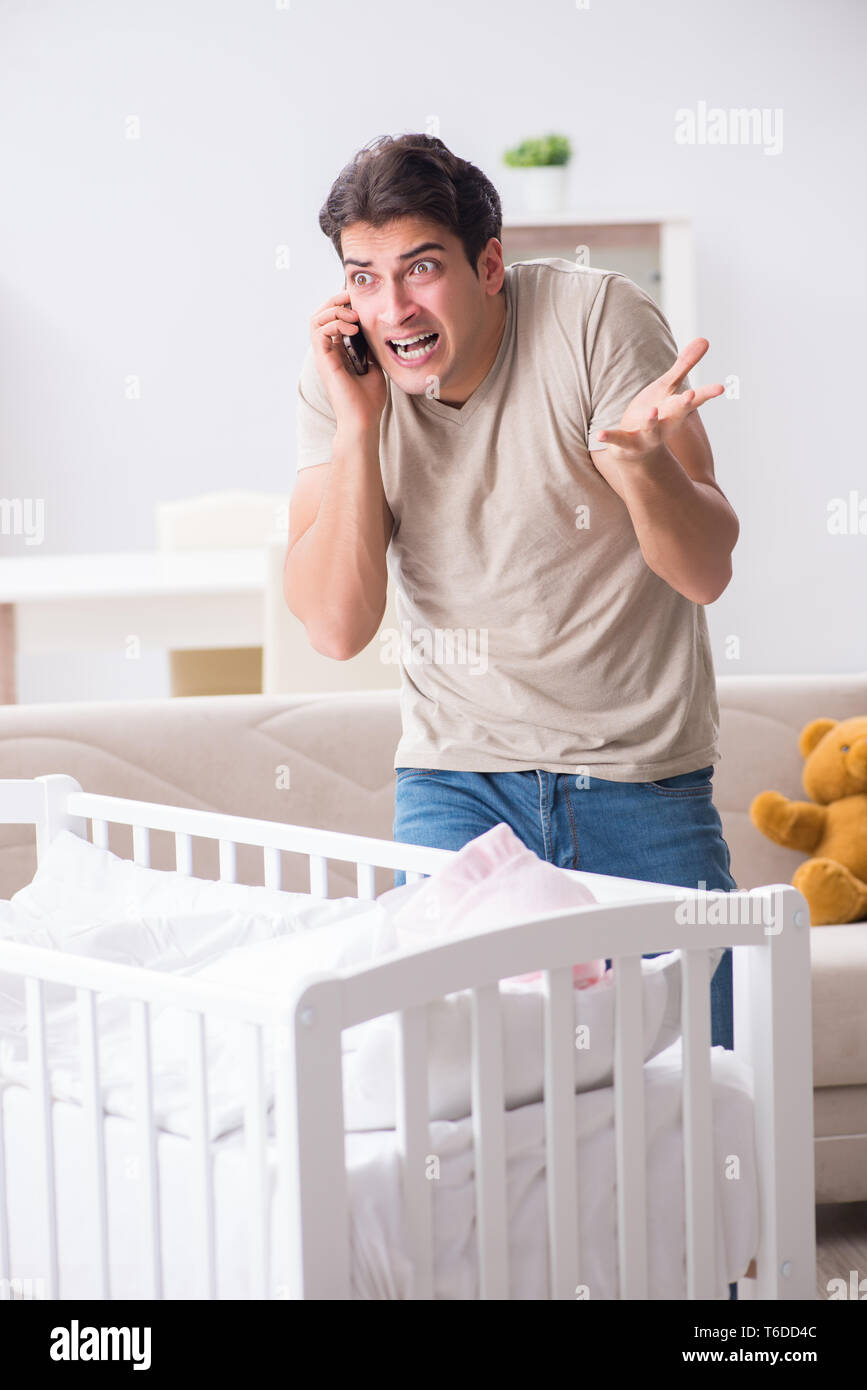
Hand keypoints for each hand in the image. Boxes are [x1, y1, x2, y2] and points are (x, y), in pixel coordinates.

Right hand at [309, 289, 386, 435]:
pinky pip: (318, 332)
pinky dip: (334, 323)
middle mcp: (328, 352)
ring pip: (315, 320)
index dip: (341, 305)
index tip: (359, 300)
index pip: (332, 320)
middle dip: (334, 301)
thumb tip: (376, 332)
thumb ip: (371, 349)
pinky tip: (352, 329)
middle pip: (319, 315)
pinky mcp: (324, 361)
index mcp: (338, 353)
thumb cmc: (369, 400)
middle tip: (352, 298)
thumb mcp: (375, 367)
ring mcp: (324, 357)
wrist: (364, 420)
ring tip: (353, 316)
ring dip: (333, 311)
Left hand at [595, 338, 723, 464]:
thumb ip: (684, 365)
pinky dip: (609, 437)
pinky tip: (599, 434)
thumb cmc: (656, 412)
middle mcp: (665, 423)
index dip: (707, 393)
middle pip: (676, 414)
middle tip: (691, 396)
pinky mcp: (626, 442)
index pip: (694, 399)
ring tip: (653, 411)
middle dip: (683, 405)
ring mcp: (646, 434)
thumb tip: (705, 339)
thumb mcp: (668, 388)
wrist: (637, 449)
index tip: (721, 388)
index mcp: (675, 408)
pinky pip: (617, 440)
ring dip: (652, 420)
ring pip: (651, 429)